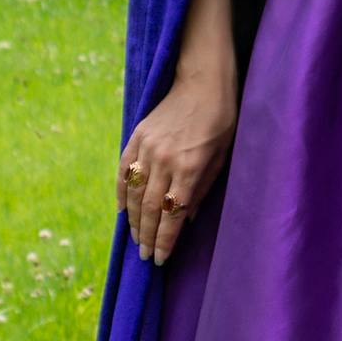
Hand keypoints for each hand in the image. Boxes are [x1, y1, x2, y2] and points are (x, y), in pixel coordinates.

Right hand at [118, 69, 235, 263]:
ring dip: (132, 220)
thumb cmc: (221, 120)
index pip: (172, 214)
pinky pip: (123, 170)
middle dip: (147, 237)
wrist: (202, 81)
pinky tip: (121, 210)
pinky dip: (119, 192)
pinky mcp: (137, 136)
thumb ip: (203, 188)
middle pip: (149, 209)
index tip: (160, 258)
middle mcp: (165, 160)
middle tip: (145, 256)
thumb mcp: (222, 157)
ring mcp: (148, 147)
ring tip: (135, 238)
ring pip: (133, 193)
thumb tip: (187, 218)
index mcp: (190, 168)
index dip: (165, 240)